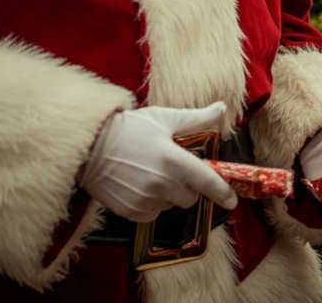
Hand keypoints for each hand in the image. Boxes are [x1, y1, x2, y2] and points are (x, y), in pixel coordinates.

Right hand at [79, 103, 237, 222]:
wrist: (89, 146)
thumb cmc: (128, 129)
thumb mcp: (164, 118)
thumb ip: (196, 119)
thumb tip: (220, 109)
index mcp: (174, 160)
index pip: (207, 182)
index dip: (223, 192)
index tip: (231, 200)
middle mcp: (162, 184)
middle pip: (190, 197)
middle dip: (187, 186)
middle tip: (172, 169)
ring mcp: (145, 200)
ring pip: (170, 205)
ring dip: (168, 195)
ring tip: (151, 174)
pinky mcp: (130, 212)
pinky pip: (152, 214)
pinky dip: (151, 204)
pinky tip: (139, 186)